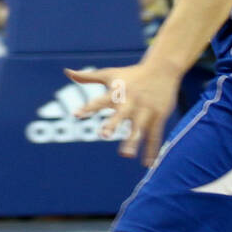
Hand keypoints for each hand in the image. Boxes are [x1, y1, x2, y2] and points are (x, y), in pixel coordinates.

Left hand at [64, 61, 179, 163]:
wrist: (163, 67)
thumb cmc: (132, 74)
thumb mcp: (110, 74)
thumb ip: (88, 77)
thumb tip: (67, 72)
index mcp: (117, 92)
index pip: (99, 100)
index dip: (88, 107)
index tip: (76, 114)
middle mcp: (131, 101)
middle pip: (121, 113)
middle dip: (114, 123)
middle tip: (104, 135)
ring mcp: (146, 109)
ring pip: (139, 127)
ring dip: (133, 140)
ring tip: (126, 155)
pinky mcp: (159, 116)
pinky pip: (155, 135)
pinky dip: (152, 149)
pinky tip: (147, 163)